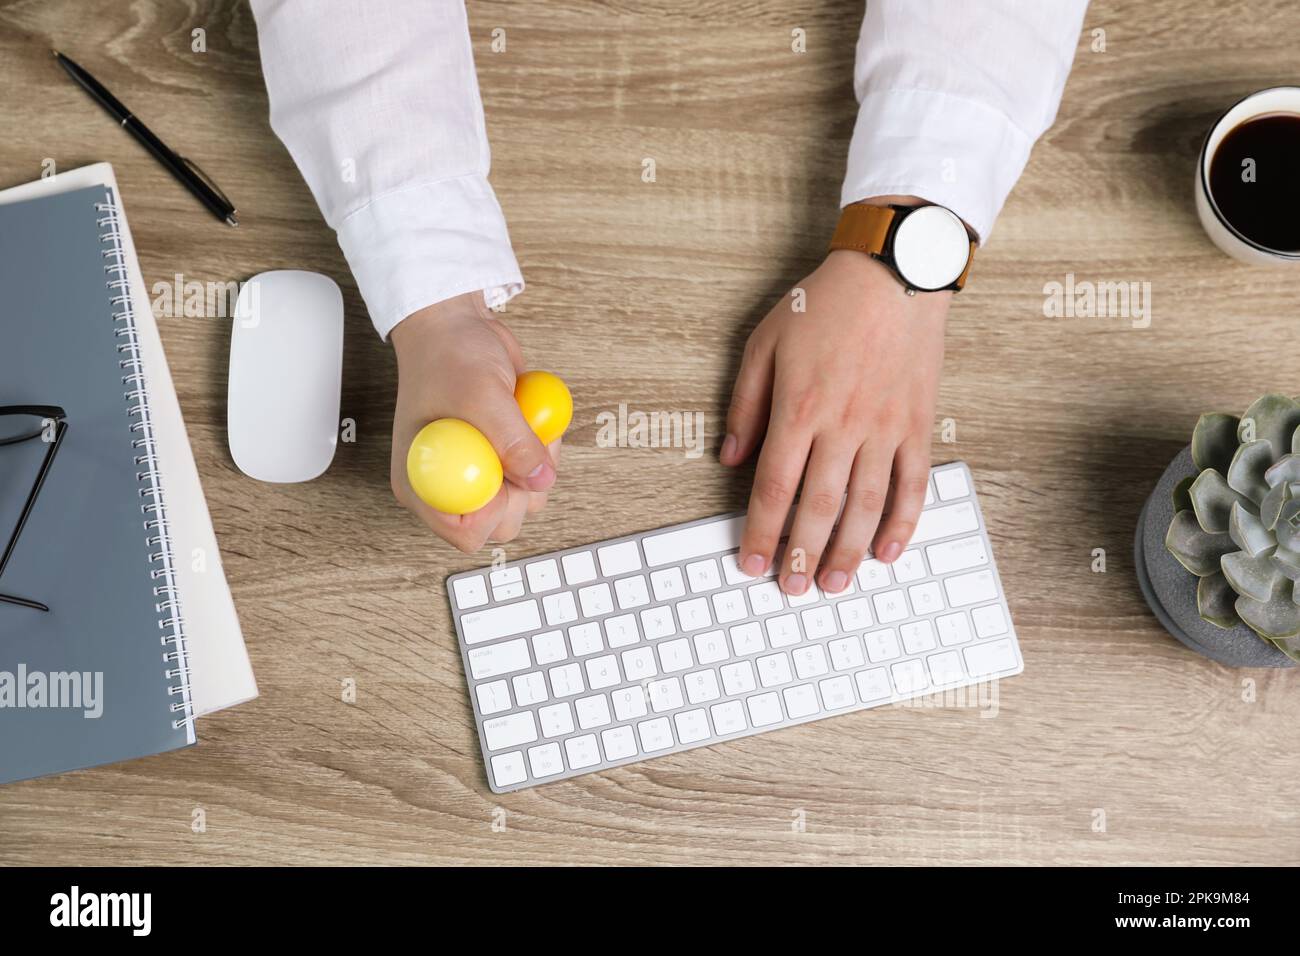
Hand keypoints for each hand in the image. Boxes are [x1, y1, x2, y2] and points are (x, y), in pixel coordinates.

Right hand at [389, 292, 557, 551]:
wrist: (457, 328)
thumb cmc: (449, 356)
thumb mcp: (481, 395)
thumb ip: (512, 441)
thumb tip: (541, 480)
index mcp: (422, 482)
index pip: (463, 531)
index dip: (494, 510)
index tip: (504, 469)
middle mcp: (449, 487)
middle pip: (501, 524)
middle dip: (522, 486)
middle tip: (520, 440)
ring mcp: (478, 476)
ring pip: (526, 501)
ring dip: (539, 462)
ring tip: (523, 418)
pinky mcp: (502, 462)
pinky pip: (537, 476)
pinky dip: (545, 449)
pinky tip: (528, 417)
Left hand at [721, 247, 948, 594]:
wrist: (894, 272)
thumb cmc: (824, 304)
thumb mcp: (764, 344)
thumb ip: (746, 405)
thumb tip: (730, 459)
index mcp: (799, 408)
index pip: (775, 488)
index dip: (762, 533)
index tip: (752, 563)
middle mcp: (843, 425)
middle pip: (819, 507)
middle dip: (801, 555)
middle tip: (791, 589)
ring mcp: (886, 428)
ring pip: (867, 506)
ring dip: (848, 552)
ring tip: (833, 584)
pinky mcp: (919, 424)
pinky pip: (913, 484)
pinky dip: (904, 523)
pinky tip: (889, 551)